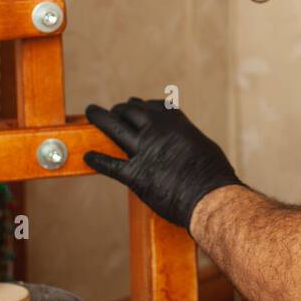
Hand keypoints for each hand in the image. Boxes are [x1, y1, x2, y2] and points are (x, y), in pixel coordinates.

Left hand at [84, 98, 242, 231]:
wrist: (210, 196)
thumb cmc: (213, 173)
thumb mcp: (202, 145)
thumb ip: (187, 139)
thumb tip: (184, 140)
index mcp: (175, 122)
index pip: (152, 107)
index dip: (140, 105)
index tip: (133, 104)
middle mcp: (156, 131)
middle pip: (129, 112)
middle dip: (118, 110)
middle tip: (110, 111)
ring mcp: (144, 151)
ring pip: (114, 128)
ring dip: (100, 118)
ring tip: (91, 112)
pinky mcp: (135, 175)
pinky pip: (110, 164)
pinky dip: (97, 160)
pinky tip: (88, 157)